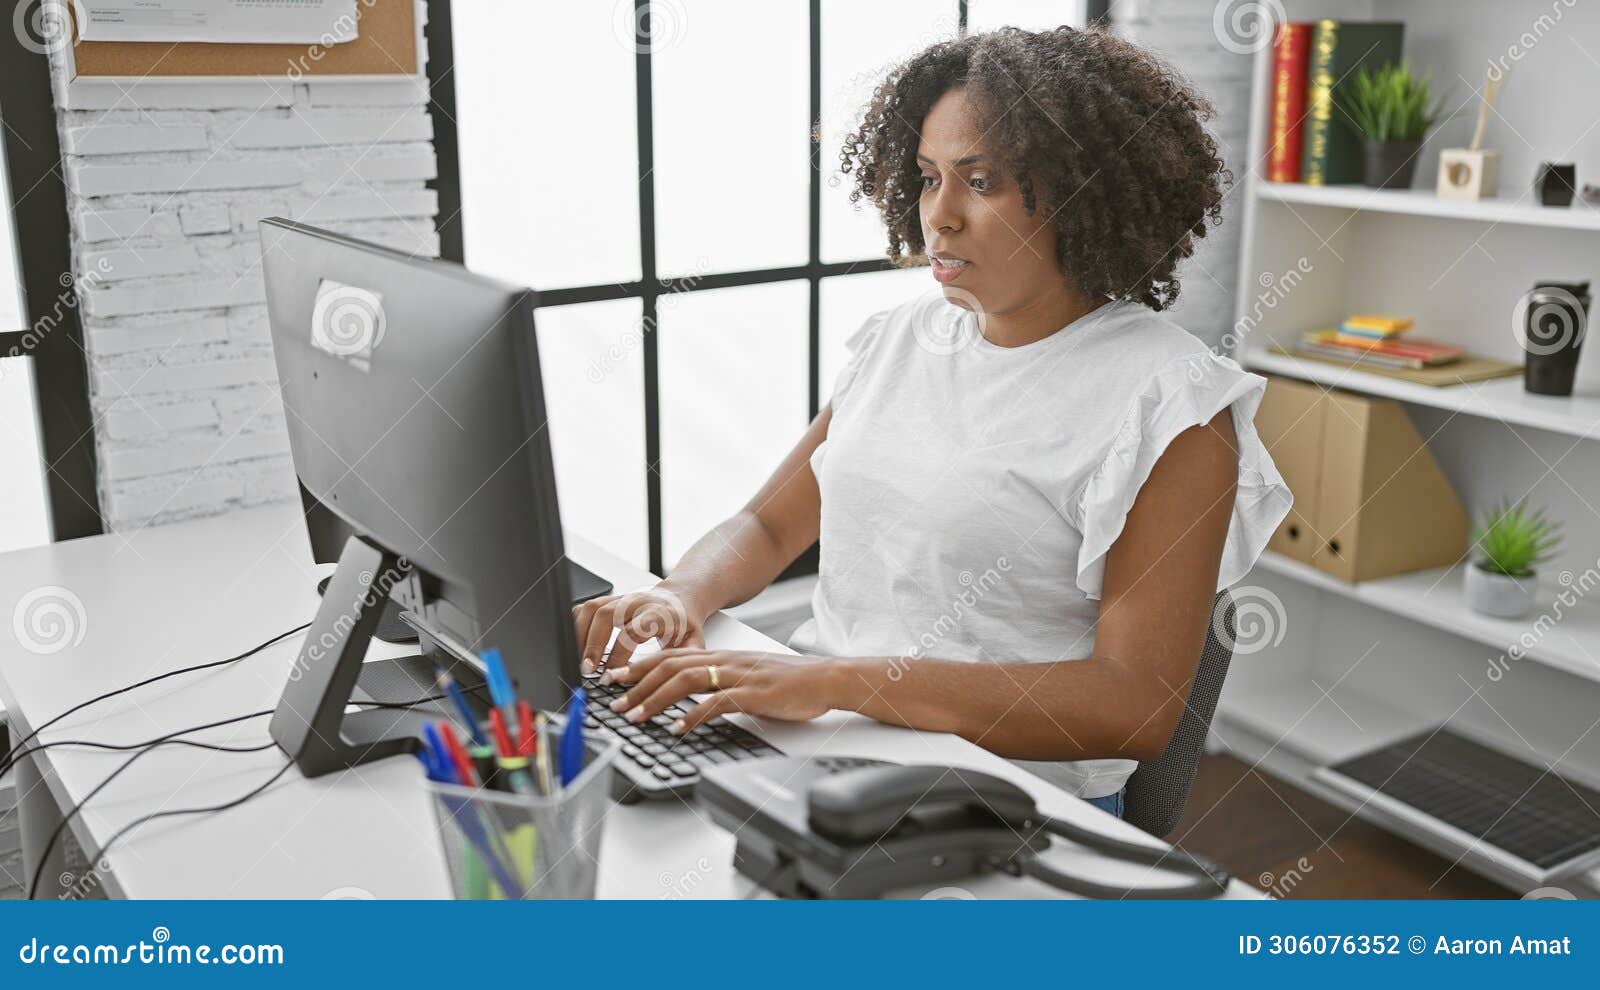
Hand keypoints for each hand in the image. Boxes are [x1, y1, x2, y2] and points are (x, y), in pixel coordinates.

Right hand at [573, 584, 707, 673]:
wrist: (682, 598)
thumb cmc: (685, 624)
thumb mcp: (693, 644)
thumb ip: (681, 663)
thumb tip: (667, 687)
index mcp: (659, 614)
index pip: (632, 631)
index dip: (617, 654)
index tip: (608, 676)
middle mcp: (638, 602)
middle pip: (606, 614)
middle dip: (592, 643)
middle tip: (586, 669)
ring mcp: (622, 598)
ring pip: (593, 607)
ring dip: (580, 633)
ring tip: (577, 659)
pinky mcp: (611, 599)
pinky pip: (588, 607)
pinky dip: (577, 624)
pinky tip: (575, 644)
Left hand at [599, 648, 837, 733]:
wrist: (826, 678)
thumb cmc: (791, 682)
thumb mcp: (748, 678)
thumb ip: (721, 684)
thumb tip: (692, 702)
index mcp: (722, 656)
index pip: (672, 656)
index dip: (640, 666)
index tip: (617, 679)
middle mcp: (725, 661)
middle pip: (670, 666)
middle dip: (637, 684)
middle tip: (614, 701)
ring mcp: (738, 676)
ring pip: (685, 681)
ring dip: (655, 700)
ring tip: (635, 716)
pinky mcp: (753, 693)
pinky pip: (715, 703)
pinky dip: (691, 716)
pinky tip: (677, 728)